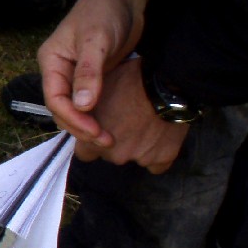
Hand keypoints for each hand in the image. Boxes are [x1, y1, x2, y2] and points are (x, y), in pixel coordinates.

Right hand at [37, 0, 149, 146]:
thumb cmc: (105, 12)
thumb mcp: (97, 41)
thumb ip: (88, 73)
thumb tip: (81, 106)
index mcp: (51, 62)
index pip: (55, 99)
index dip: (73, 119)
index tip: (95, 132)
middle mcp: (59, 71)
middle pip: (62, 109)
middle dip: (81, 127)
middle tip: (107, 141)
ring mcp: (75, 75)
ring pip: (75, 108)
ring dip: (89, 124)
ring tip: (110, 138)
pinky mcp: (93, 76)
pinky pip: (89, 102)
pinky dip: (97, 115)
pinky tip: (110, 124)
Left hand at [69, 58, 188, 172]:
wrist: (166, 84)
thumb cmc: (128, 81)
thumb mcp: (95, 93)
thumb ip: (86, 111)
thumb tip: (81, 112)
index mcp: (93, 140)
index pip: (84, 153)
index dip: (92, 142)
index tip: (101, 131)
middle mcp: (113, 154)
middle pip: (110, 155)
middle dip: (116, 143)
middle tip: (127, 123)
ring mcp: (139, 158)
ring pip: (134, 158)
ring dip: (137, 147)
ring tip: (146, 125)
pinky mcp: (162, 158)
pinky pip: (157, 165)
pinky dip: (158, 154)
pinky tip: (161, 137)